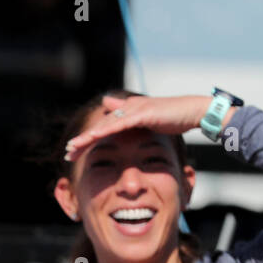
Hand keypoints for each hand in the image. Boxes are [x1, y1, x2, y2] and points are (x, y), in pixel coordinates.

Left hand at [64, 94, 223, 162]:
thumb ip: (137, 124)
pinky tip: (92, 138)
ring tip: (72, 148)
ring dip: (87, 137)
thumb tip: (124, 123)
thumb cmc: (175, 119)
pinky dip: (104, 131)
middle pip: (100, 127)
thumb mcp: (151, 125)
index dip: (89, 140)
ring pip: (104, 125)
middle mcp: (128, 109)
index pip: (104, 129)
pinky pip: (118, 123)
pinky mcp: (142, 112)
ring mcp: (134, 109)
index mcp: (129, 113)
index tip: (75, 152)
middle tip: (67, 153)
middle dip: (83, 141)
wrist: (194, 112)